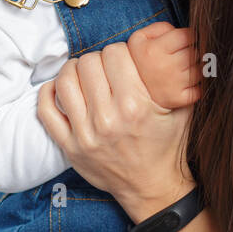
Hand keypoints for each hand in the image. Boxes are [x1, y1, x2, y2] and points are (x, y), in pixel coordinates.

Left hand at [38, 41, 195, 221]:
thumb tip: (187, 44)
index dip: (120, 52)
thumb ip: (181, 77)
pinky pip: (45, 111)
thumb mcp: (182, 110)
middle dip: (97, 60)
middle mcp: (108, 119)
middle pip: (88, 63)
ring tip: (84, 75)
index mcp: (136, 105)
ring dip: (73, 71)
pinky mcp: (70, 147)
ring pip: (65, 81)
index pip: (115, 54)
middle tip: (105, 69)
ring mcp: (85, 134)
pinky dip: (49, 93)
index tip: (123, 61)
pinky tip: (61, 88)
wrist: (153, 188)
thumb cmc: (168, 145)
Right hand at [127, 22, 200, 109]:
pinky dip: (197, 85)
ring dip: (196, 68)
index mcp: (154, 50)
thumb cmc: (142, 58)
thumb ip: (161, 27)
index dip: (189, 36)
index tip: (184, 40)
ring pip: (200, 69)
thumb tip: (185, 33)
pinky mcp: (179, 99)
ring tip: (183, 69)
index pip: (187, 35)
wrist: (133, 90)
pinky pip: (200, 88)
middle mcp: (164, 67)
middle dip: (192, 51)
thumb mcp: (140, 37)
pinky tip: (185, 82)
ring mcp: (173, 85)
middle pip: (195, 52)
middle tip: (182, 55)